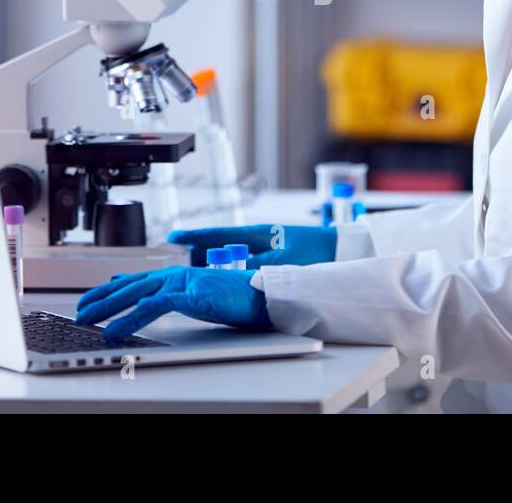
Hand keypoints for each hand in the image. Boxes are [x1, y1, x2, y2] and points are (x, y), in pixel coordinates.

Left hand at [76, 267, 272, 340]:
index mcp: (175, 275)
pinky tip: (115, 330)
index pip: (135, 280)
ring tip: (88, 320)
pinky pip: (151, 308)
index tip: (90, 297)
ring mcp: (179, 282)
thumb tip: (152, 301)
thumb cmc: (232, 299)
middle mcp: (173, 275)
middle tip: (80, 310)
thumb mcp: (196, 297)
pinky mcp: (187, 294)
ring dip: (108, 308)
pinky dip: (129, 319)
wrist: (259, 296)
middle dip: (101, 297)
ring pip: (134, 294)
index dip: (109, 288)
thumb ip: (173, 297)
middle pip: (128, 286)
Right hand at [167, 224, 335, 267]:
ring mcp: (261, 248)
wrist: (340, 248)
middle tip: (171, 258)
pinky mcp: (269, 259)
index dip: (193, 236)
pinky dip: (226, 270)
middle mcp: (255, 239)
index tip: (172, 237)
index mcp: (256, 233)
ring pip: (227, 255)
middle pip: (217, 244)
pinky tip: (218, 278)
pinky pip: (239, 264)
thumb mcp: (283, 261)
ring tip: (187, 270)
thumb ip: (256, 268)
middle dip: (194, 251)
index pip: (217, 234)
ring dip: (209, 262)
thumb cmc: (315, 250)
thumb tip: (232, 274)